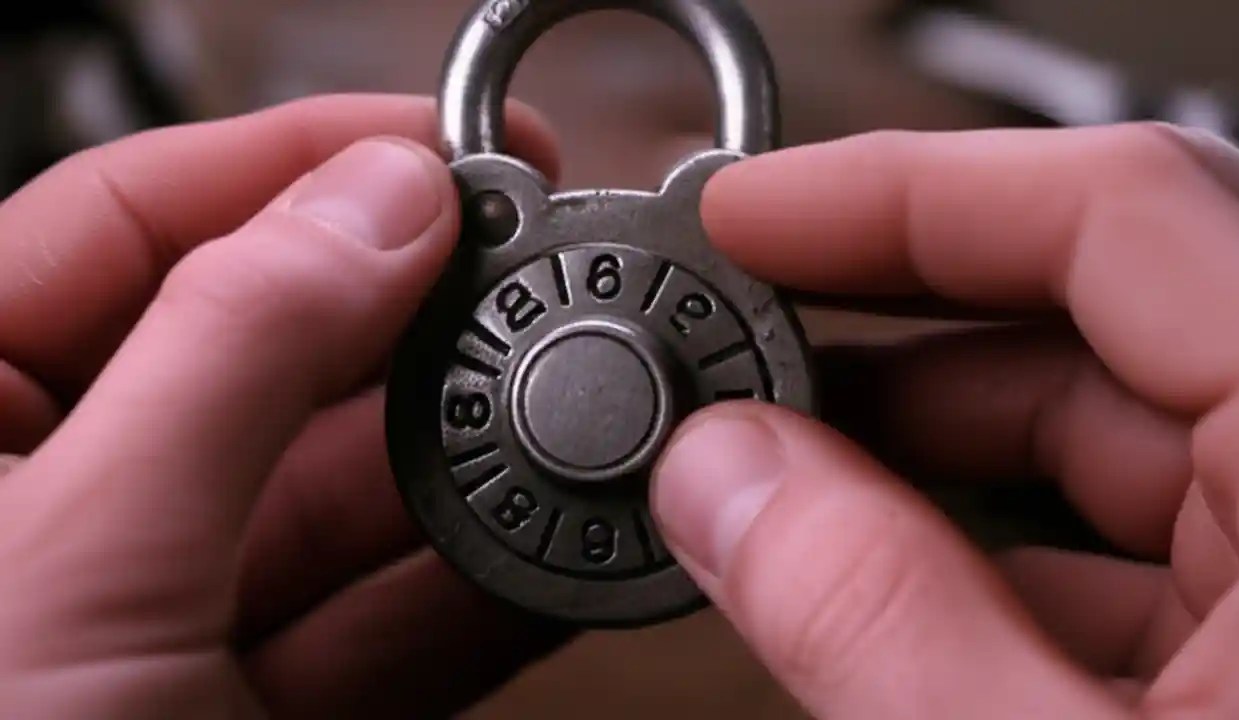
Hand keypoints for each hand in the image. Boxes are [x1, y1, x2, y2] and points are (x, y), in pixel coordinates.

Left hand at [0, 94, 567, 718]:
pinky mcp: (259, 712)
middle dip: (413, 321)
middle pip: (264, 358)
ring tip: (572, 410)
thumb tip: (379, 200)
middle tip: (539, 279)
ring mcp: (164, 624)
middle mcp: (63, 513)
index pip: (126, 223)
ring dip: (471, 460)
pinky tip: (550, 546)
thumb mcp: (76, 562)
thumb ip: (231, 357)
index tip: (444, 147)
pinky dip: (478, 591)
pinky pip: (385, 627)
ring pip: (342, 502)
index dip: (292, 162)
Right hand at [651, 124, 1238, 717]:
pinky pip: (1144, 549)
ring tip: (785, 470)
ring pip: (1119, 437)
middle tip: (743, 341)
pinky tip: (890, 583)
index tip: (753, 217)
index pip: (1125, 211)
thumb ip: (883, 617)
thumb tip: (724, 479)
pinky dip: (998, 551)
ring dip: (930, 444)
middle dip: (893, 324)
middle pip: (1105, 318)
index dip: (903, 194)